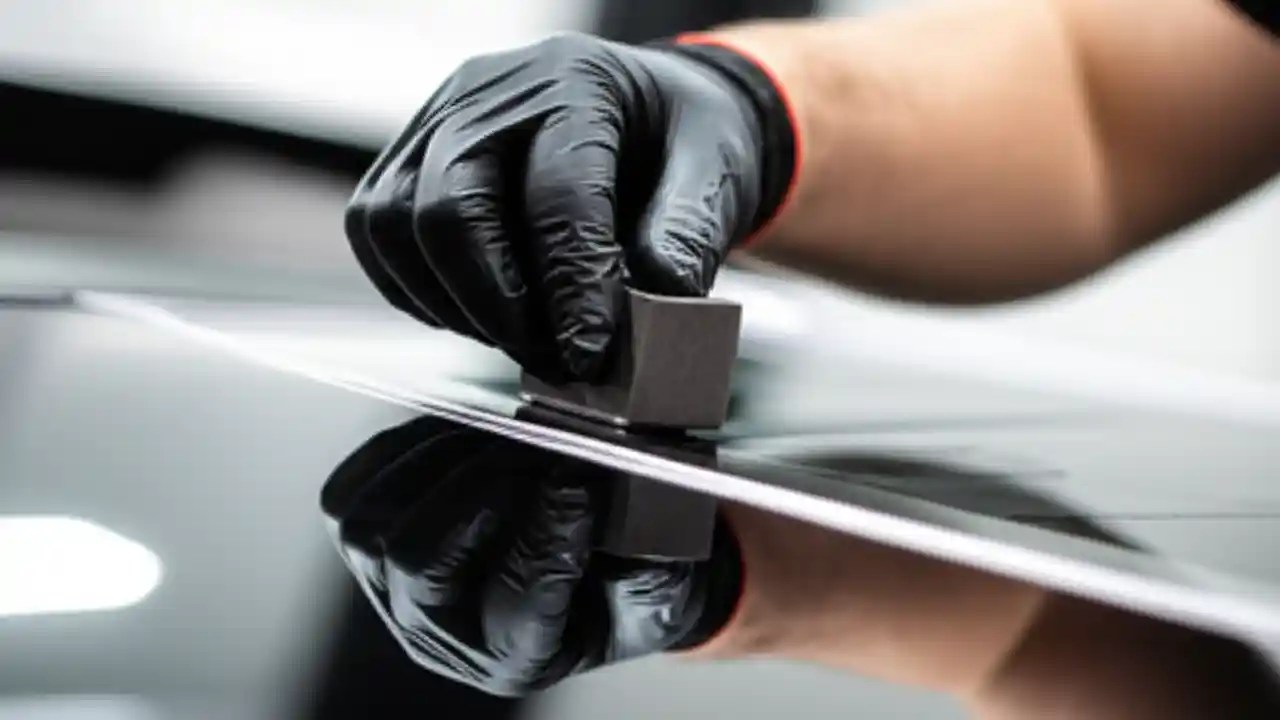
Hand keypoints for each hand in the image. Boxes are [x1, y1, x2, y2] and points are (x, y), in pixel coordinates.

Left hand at [320, 416, 741, 696]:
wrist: (588, 575)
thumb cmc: (619, 582)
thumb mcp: (658, 578)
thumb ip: (641, 544)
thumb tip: (597, 478)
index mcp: (520, 656)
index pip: (516, 600)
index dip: (549, 530)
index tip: (581, 478)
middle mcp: (445, 635)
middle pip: (421, 562)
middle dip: (485, 489)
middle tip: (541, 452)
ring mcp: (395, 592)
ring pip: (375, 526)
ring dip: (442, 466)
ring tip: (504, 444)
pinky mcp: (369, 543)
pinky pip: (354, 492)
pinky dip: (402, 453)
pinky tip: (458, 440)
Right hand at [344, 33, 795, 380]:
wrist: (650, 110)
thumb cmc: (681, 136)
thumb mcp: (718, 168)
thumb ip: (689, 233)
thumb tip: (657, 300)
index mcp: (574, 83)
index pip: (554, 195)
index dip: (569, 285)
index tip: (588, 352)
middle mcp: (489, 93)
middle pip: (449, 210)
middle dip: (497, 307)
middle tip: (553, 360)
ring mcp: (436, 122)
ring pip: (395, 226)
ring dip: (455, 305)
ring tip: (521, 342)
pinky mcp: (407, 159)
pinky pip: (378, 235)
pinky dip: (421, 292)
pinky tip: (481, 316)